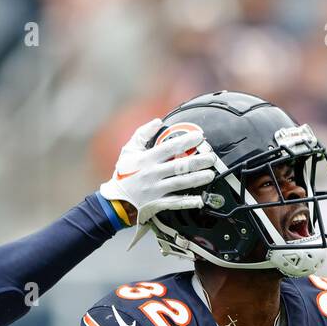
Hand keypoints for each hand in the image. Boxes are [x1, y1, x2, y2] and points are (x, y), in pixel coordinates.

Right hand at [99, 118, 216, 225]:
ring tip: (210, 174)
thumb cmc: (123, 174)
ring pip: (180, 183)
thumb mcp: (128, 151)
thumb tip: (158, 121)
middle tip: (212, 157)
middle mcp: (152, 174)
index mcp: (146, 159)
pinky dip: (188, 201)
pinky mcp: (158, 204)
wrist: (115, 202)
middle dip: (197, 161)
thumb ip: (142, 134)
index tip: (200, 136)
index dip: (186, 141)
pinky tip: (200, 199)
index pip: (169, 147)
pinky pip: (176, 203)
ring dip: (197, 179)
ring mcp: (156, 190)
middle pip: (179, 166)